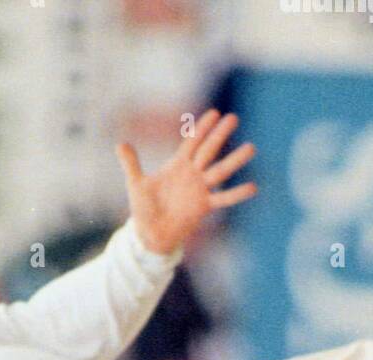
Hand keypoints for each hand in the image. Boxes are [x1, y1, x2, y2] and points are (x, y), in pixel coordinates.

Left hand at [118, 108, 257, 255]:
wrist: (150, 234)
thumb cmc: (144, 209)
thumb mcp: (136, 184)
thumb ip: (131, 163)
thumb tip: (119, 143)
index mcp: (177, 165)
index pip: (192, 142)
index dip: (201, 128)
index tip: (215, 112)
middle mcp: (192, 174)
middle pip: (209, 150)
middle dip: (220, 135)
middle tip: (234, 118)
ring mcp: (200, 189)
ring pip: (220, 171)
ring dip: (234, 160)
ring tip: (251, 148)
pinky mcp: (204, 206)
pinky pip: (223, 199)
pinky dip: (237, 194)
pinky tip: (253, 187)